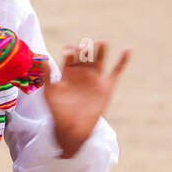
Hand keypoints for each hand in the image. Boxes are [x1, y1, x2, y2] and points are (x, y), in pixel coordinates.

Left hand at [39, 42, 129, 158]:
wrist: (73, 128)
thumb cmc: (58, 111)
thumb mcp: (50, 93)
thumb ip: (46, 76)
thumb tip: (44, 60)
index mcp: (69, 72)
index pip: (70, 56)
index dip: (70, 51)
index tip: (69, 51)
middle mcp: (82, 72)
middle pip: (85, 55)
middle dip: (85, 50)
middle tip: (83, 47)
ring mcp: (95, 78)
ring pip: (99, 59)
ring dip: (101, 50)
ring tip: (100, 43)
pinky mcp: (107, 85)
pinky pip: (117, 70)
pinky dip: (123, 60)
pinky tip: (127, 49)